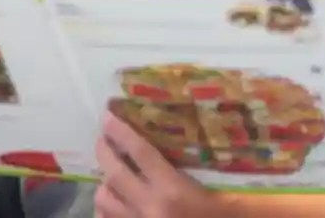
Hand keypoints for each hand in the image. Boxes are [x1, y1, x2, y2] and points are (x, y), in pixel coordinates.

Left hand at [94, 112, 240, 217]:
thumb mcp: (222, 201)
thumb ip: (200, 181)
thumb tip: (184, 154)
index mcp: (173, 191)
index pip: (140, 153)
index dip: (121, 132)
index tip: (108, 116)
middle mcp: (148, 207)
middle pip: (113, 172)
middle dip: (104, 151)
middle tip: (102, 137)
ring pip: (103, 199)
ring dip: (104, 184)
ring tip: (111, 174)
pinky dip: (107, 210)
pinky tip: (115, 206)